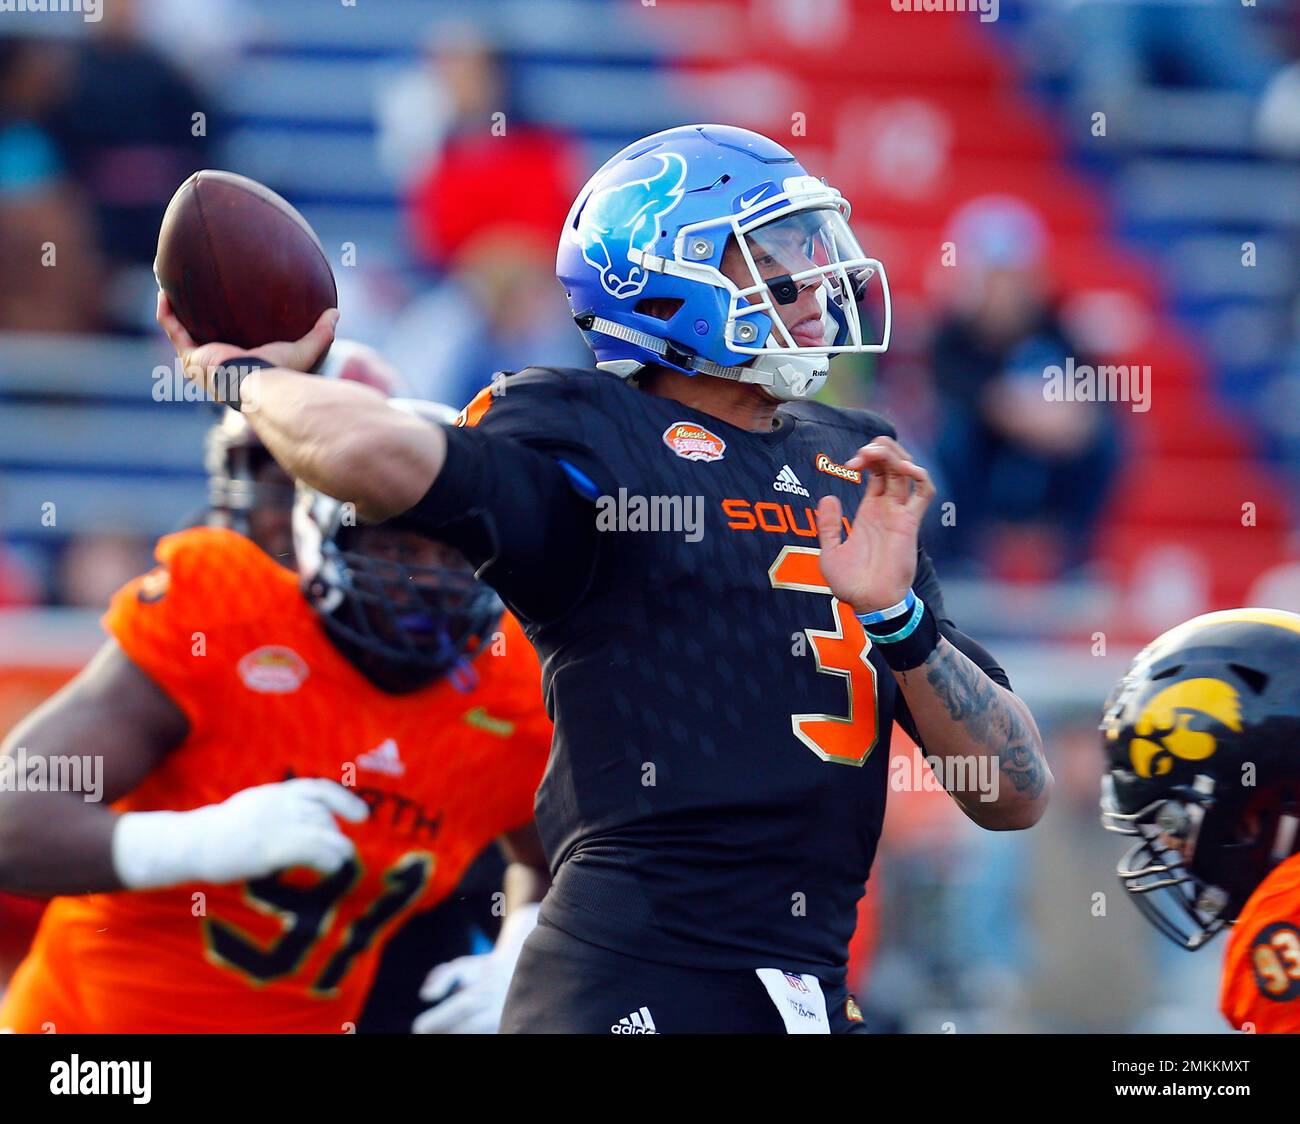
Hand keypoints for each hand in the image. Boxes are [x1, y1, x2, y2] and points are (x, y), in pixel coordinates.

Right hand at [156, 291, 337, 395]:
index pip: (231, 348)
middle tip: (192, 295)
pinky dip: (167, 310)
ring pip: (180, 331)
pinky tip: (165, 290)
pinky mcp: (191, 357)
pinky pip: (172, 328)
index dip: (226, 331)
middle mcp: (217, 366)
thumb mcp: (305, 348)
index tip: (225, 310)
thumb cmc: (283, 373)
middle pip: (201, 339)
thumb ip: (321, 332)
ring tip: (169, 285)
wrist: (262, 385)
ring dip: (173, 309)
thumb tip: (336, 312)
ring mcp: (201, 363)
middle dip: (193, 319)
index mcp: (240, 366)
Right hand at [185, 778, 368, 882]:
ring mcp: (276, 824)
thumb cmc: (222, 833)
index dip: (344, 802)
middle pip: (323, 816)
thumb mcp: (254, 809)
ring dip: (337, 849)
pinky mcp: (272, 847)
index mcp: (274, 794)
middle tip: (337, 853)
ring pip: (323, 831)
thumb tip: (309, 823)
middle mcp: (279, 804)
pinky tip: (331, 868)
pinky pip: (313, 849)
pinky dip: (328, 858)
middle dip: (333, 835)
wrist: (191, 844)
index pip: (318, 790)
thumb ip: (280, 811)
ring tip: (339, 862)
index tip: (362, 816)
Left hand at [412, 903, 539, 1033]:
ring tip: (439, 1032)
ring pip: (473, 1034)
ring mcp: (503, 1021)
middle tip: (425, 1032)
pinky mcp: (504, 1029)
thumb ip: (443, 977)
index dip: (437, 1020)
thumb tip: (426, 995)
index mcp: (487, 988)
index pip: (461, 1007)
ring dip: (452, 1035)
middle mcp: (497, 1006)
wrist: (518, 973)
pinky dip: (466, 1035)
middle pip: (466, 1027)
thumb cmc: (483, 971)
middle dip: (441, 1033)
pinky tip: (453, 1031)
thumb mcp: (462, 966)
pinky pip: (482, 1035)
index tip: (418, 1026)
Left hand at [815, 436, 934, 613]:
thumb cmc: (851, 584)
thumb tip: (828, 498)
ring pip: (908, 470)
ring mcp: (900, 513)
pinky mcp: (910, 522)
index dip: (866, 458)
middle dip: (879, 449)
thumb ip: (828, 526)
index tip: (848, 463)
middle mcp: (888, 508)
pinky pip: (924, 492)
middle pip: (893, 464)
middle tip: (861, 454)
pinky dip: (919, 474)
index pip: (876, 471)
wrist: (868, 603)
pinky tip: (903, 467)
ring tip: (875, 453)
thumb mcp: (829, 552)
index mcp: (870, 511)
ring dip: (894, 454)